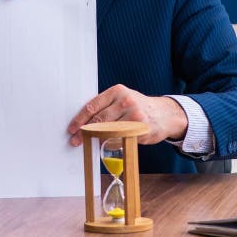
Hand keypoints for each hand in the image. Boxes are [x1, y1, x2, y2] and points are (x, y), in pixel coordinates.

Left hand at [67, 84, 187, 146]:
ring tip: (87, 142)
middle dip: (84, 131)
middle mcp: (125, 101)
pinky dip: (110, 143)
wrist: (164, 114)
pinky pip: (119, 139)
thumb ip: (106, 106)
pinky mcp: (140, 129)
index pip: (93, 105)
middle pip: (98, 119)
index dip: (80, 118)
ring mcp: (134, 115)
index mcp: (117, 91)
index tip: (72, 128)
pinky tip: (105, 145)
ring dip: (95, 138)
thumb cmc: (138, 107)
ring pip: (108, 130)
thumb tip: (83, 120)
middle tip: (75, 139)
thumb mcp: (123, 98)